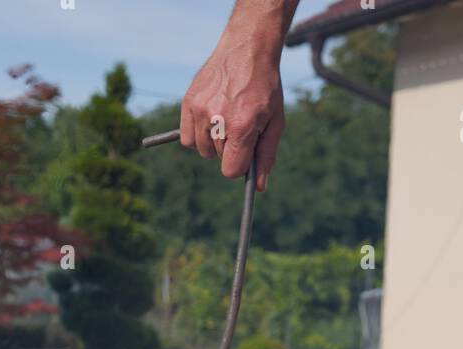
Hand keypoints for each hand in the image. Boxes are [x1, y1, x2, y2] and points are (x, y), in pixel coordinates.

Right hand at [180, 34, 285, 191]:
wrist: (248, 48)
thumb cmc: (265, 88)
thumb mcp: (275, 122)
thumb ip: (266, 156)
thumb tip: (258, 187)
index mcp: (241, 127)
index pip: (230, 170)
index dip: (239, 164)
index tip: (245, 151)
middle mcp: (218, 120)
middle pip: (217, 159)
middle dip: (229, 148)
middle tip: (239, 122)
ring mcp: (200, 111)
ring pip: (200, 150)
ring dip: (212, 141)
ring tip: (225, 117)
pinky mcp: (188, 102)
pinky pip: (186, 138)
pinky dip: (197, 134)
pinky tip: (210, 118)